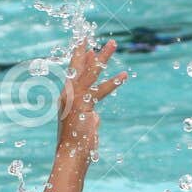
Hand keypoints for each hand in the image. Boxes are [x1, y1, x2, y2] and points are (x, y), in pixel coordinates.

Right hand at [57, 38, 125, 160]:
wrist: (70, 155)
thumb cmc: (77, 144)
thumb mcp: (84, 125)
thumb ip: (89, 115)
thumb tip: (95, 114)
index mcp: (67, 98)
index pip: (73, 73)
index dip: (80, 59)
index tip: (86, 46)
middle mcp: (68, 95)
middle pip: (77, 67)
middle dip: (84, 50)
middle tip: (88, 35)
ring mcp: (75, 99)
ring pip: (90, 73)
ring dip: (103, 57)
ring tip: (112, 44)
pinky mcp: (84, 107)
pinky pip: (100, 91)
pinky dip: (113, 83)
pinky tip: (124, 75)